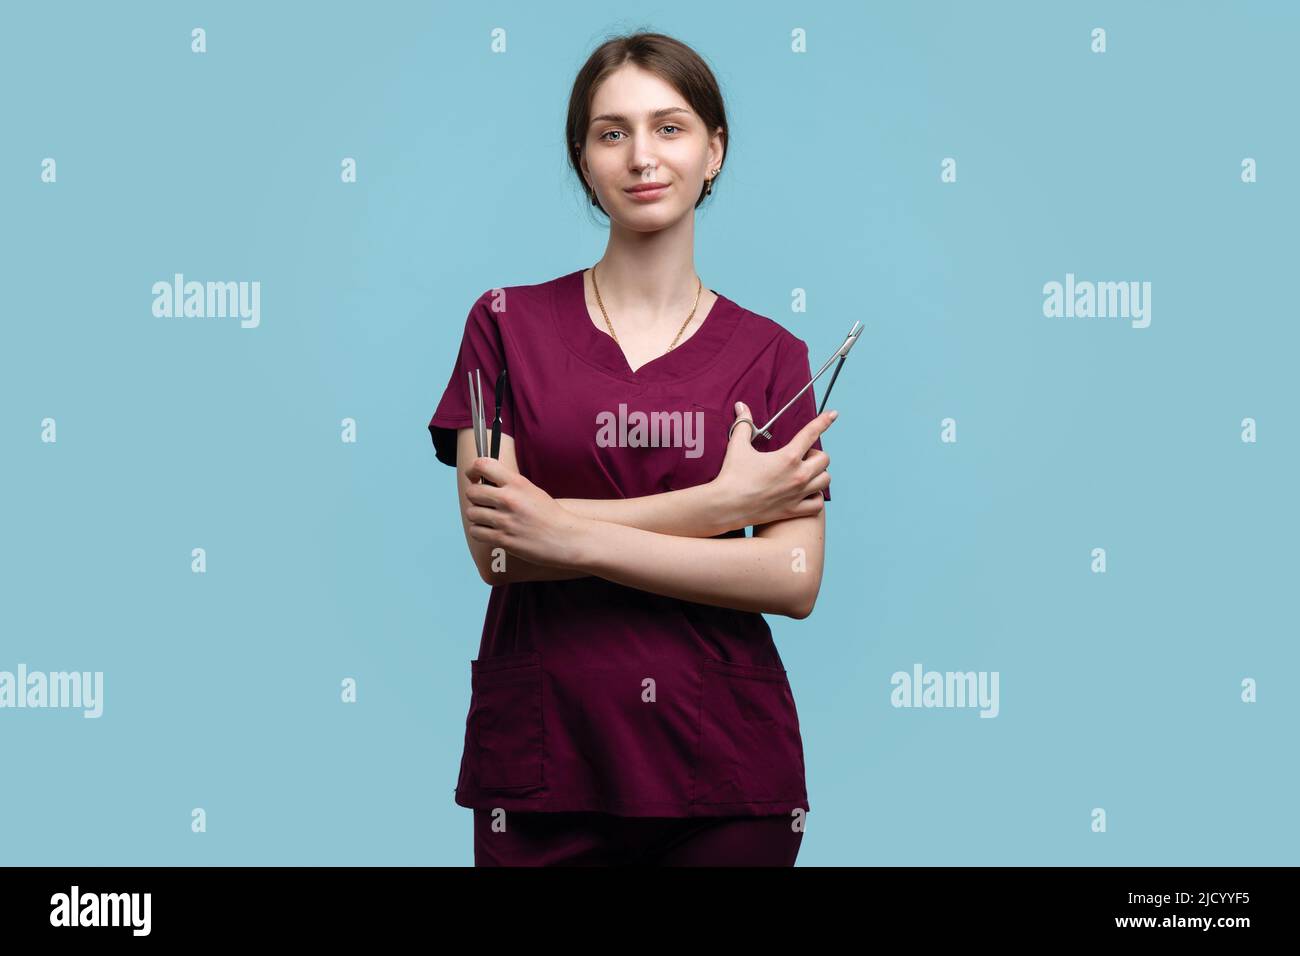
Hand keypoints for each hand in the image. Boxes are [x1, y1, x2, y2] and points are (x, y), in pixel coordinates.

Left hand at [464, 457, 589, 567]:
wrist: (564, 537)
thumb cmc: (548, 514)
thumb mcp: (530, 489)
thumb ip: (508, 483)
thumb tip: (482, 480)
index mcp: (517, 483)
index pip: (482, 465)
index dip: (473, 470)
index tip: (475, 477)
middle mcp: (509, 499)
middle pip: (472, 492)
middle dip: (475, 497)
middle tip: (483, 502)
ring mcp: (505, 520)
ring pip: (471, 513)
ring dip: (477, 516)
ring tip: (488, 518)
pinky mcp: (503, 539)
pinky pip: (476, 532)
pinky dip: (479, 531)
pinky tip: (490, 530)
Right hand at [711, 401, 834, 529]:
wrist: (726, 507)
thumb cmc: (732, 476)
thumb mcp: (738, 446)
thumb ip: (744, 424)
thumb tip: (741, 406)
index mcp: (788, 457)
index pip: (811, 433)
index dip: (824, 421)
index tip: (833, 414)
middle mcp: (798, 475)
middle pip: (824, 459)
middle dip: (815, 454)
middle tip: (802, 455)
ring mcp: (798, 494)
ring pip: (825, 480)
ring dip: (819, 474)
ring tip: (806, 473)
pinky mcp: (793, 510)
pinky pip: (818, 504)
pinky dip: (816, 497)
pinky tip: (806, 493)